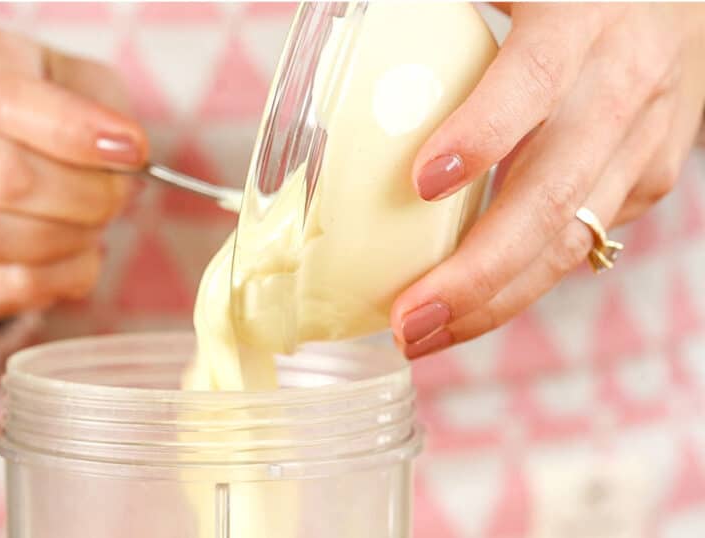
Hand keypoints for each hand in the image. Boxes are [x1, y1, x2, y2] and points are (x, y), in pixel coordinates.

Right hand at [0, 28, 146, 319]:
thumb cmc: (39, 112)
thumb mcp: (74, 79)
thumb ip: (101, 103)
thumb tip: (123, 155)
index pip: (5, 102)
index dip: (76, 133)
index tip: (133, 150)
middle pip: (2, 177)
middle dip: (84, 194)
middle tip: (119, 194)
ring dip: (67, 238)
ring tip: (91, 221)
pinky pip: (2, 288)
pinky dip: (58, 277)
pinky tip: (76, 253)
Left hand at [391, 4, 704, 357]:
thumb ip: (434, 12)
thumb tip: (348, 42)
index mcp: (582, 20)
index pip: (533, 81)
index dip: (483, 134)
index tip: (421, 185)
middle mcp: (624, 84)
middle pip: (553, 194)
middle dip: (477, 273)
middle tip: (407, 320)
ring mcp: (645, 138)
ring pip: (572, 237)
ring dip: (495, 299)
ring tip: (425, 335)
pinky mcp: (649, 174)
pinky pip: (584, 238)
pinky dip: (522, 278)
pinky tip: (469, 304)